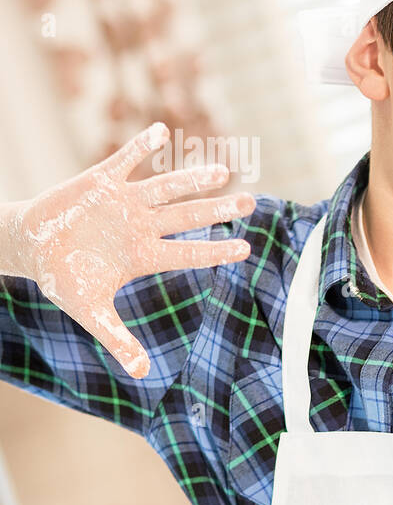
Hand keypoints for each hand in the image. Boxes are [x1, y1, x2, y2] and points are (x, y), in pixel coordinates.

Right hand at [16, 122, 254, 378]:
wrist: (29, 247)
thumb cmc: (64, 279)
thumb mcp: (90, 312)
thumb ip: (117, 339)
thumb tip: (141, 373)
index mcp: (144, 256)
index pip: (188, 253)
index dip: (215, 250)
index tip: (246, 247)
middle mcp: (142, 227)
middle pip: (187, 216)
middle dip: (217, 209)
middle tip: (251, 201)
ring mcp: (125, 203)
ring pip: (165, 187)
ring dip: (191, 178)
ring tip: (221, 171)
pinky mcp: (100, 182)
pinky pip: (125, 161)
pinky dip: (140, 147)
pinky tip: (163, 131)